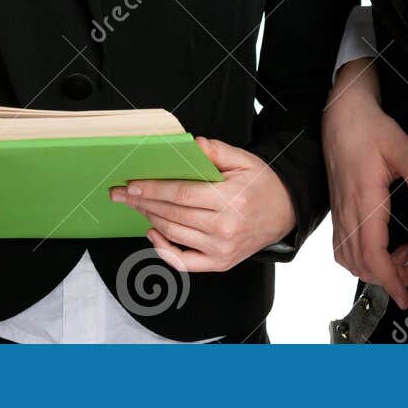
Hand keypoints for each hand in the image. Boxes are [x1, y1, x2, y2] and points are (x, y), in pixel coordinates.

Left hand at [109, 137, 294, 272]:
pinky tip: (152, 232)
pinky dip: (163, 250)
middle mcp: (225, 228)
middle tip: (122, 194)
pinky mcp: (220, 262)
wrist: (285, 211)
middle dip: (142, 202)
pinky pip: (183, 262)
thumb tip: (190, 145)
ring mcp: (221, 249)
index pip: (181, 194)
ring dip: (150, 218)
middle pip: (172, 215)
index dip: (152, 189)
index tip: (131, 184)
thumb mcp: (243, 159)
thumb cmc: (261, 184)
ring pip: (173, 234)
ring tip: (136, 205)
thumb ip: (215, 150)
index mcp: (230, 200)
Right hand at [322, 58, 407, 308]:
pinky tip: (381, 248)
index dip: (389, 280)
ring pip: (351, 258)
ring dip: (376, 269)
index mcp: (365, 199)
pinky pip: (343, 247)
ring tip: (404, 257)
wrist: (342, 116)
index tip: (405, 298)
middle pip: (362, 264)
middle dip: (391, 277)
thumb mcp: (400, 145)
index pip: (372, 253)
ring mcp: (340, 211)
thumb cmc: (369, 129)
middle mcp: (348, 210)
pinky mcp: (339, 209)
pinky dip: (361, 258)